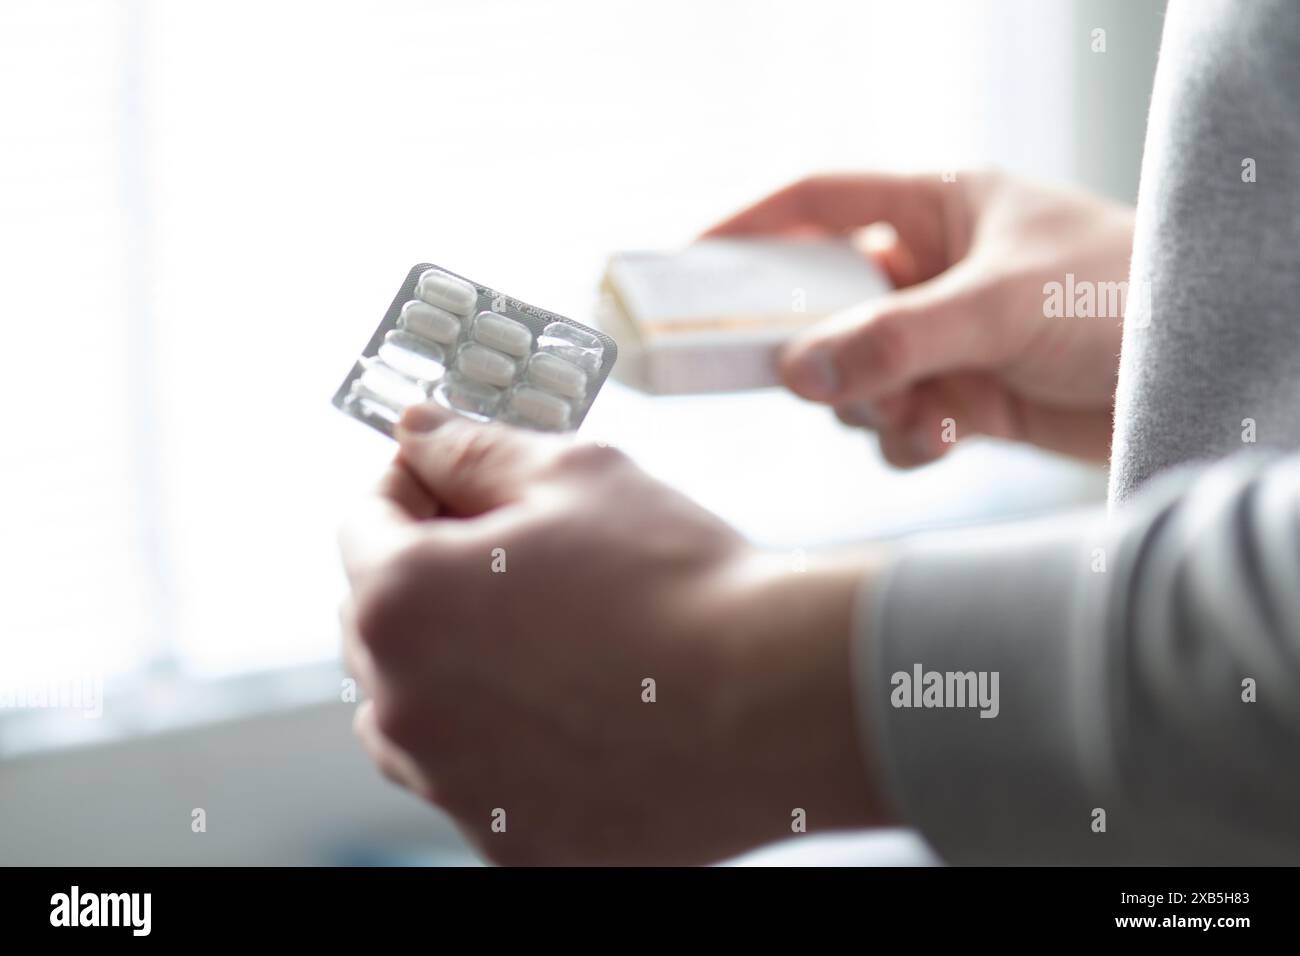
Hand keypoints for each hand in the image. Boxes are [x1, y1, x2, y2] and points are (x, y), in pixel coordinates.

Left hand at [338, 404, 891, 864]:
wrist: (774, 702)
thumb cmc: (676, 582)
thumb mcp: (573, 475)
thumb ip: (473, 450)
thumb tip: (417, 430)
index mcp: (402, 601)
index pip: (364, 524)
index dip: (408, 486)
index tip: (449, 478)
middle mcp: (404, 706)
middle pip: (381, 621)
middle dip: (429, 576)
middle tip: (515, 553)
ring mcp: (453, 785)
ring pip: (418, 709)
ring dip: (455, 666)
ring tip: (551, 639)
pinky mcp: (511, 842)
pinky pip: (476, 776)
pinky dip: (503, 741)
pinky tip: (579, 709)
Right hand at [707, 171, 1134, 465]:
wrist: (1206, 375)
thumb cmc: (1125, 294)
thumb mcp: (1000, 303)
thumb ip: (896, 337)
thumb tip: (800, 372)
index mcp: (938, 208)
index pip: (818, 203)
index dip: (749, 226)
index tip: (688, 263)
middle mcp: (933, 271)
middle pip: (822, 303)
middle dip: (812, 349)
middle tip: (789, 378)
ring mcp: (946, 338)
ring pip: (854, 377)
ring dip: (868, 405)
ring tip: (918, 412)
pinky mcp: (967, 398)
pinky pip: (897, 423)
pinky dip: (905, 439)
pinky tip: (945, 436)